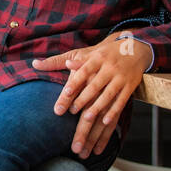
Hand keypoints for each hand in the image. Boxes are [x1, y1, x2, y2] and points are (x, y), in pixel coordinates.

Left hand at [31, 35, 151, 156]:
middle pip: (94, 86)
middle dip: (83, 100)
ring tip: (85, 120)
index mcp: (96, 59)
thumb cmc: (102, 54)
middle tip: (71, 113)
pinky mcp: (130, 86)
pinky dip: (114, 111)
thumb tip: (36, 63)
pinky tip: (105, 122)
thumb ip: (62, 61)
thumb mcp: (84, 53)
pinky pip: (122, 100)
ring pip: (108, 95)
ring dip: (97, 107)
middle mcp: (108, 68)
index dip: (74, 84)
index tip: (65, 95)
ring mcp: (120, 77)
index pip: (83, 73)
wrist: (133, 48)